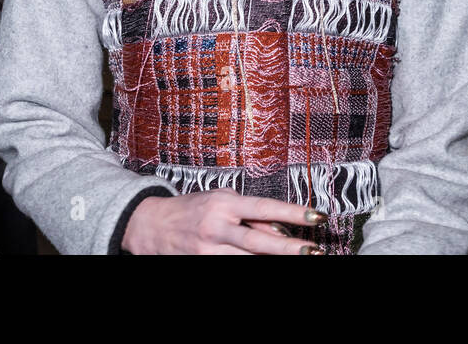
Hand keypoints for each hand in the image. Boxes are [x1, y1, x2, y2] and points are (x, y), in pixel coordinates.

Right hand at [121, 188, 326, 253]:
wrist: (152, 226)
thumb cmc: (190, 209)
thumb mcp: (220, 200)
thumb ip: (248, 214)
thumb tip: (277, 227)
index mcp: (223, 205)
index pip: (264, 208)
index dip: (292, 213)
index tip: (316, 216)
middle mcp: (216, 228)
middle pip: (259, 242)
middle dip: (289, 249)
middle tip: (314, 251)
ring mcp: (208, 251)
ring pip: (247, 260)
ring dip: (274, 261)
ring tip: (299, 258)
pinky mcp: (202, 265)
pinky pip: (232, 268)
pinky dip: (251, 266)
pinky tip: (266, 264)